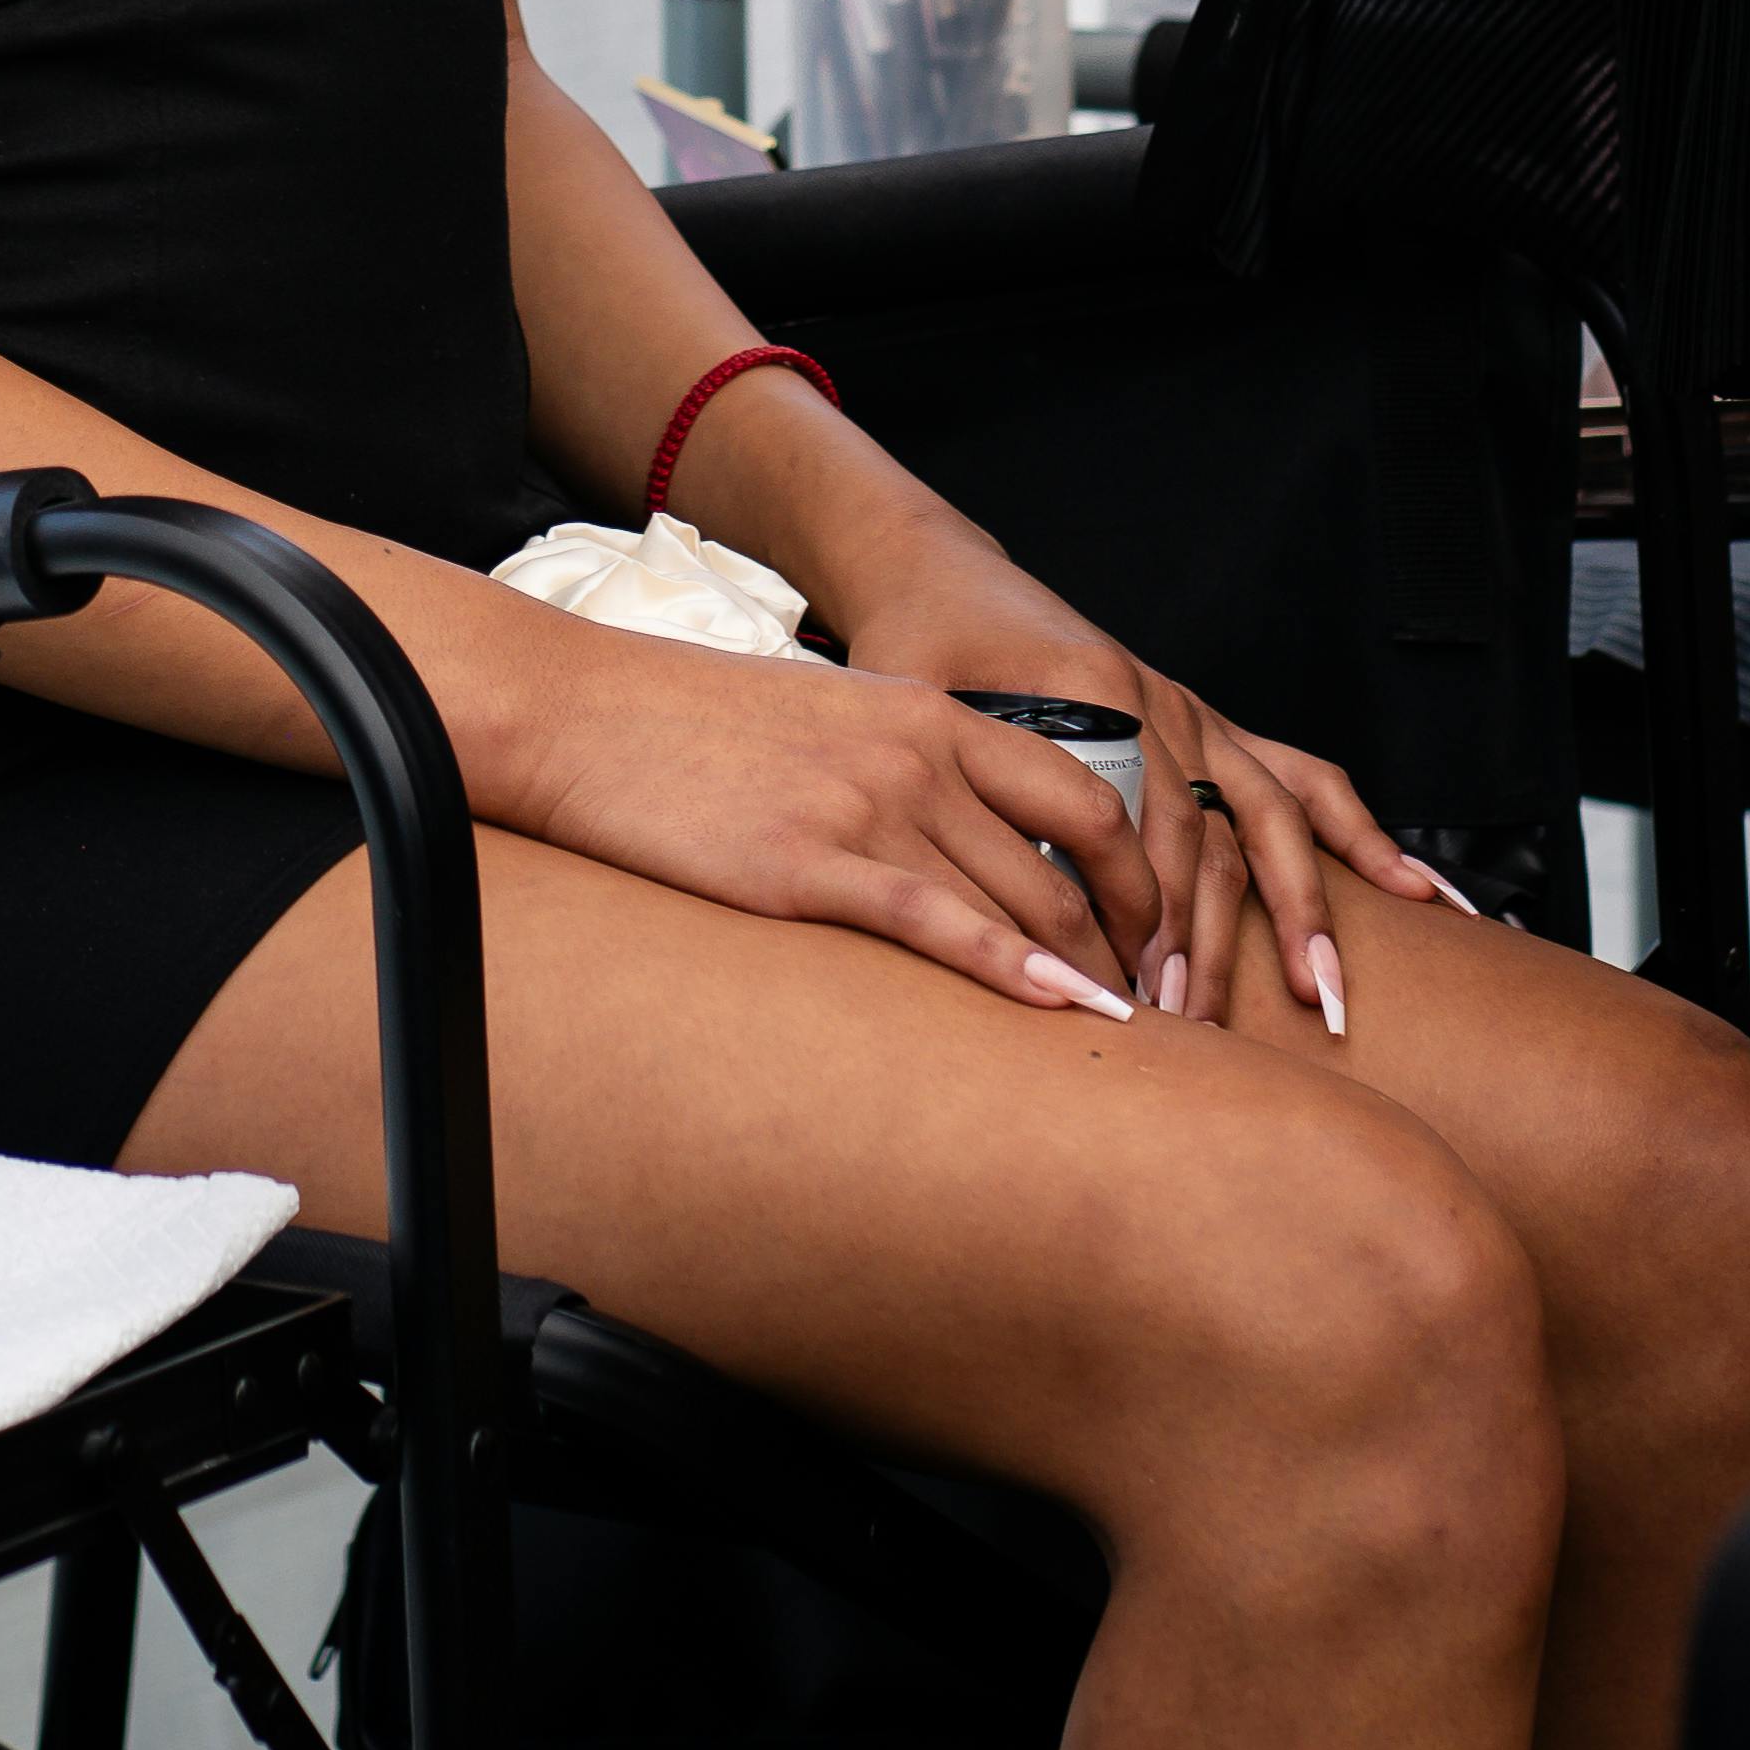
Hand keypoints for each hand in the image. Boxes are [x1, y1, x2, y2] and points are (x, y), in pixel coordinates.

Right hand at [499, 611, 1171, 1016]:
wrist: (585, 716)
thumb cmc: (696, 724)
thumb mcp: (830, 719)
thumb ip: (905, 762)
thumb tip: (964, 834)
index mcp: (927, 712)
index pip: (1081, 794)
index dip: (1139, 872)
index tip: (1158, 933)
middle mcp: (915, 755)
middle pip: (1064, 864)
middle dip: (1128, 944)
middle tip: (1164, 1008)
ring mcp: (865, 809)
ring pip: (1016, 902)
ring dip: (1088, 974)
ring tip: (1132, 1036)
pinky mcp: (810, 867)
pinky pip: (936, 925)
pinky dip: (1014, 972)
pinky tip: (1060, 1009)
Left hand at [829, 537, 1444, 1036]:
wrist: (941, 575)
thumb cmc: (921, 648)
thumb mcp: (913, 702)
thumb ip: (950, 779)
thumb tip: (968, 893)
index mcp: (1095, 698)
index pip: (1141, 828)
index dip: (1147, 920)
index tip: (1146, 1002)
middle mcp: (1162, 703)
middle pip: (1211, 836)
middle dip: (1218, 942)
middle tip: (1206, 1030)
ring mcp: (1197, 714)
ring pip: (1272, 816)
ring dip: (1300, 908)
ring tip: (1324, 993)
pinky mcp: (1213, 725)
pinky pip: (1301, 778)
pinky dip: (1360, 834)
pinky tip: (1419, 894)